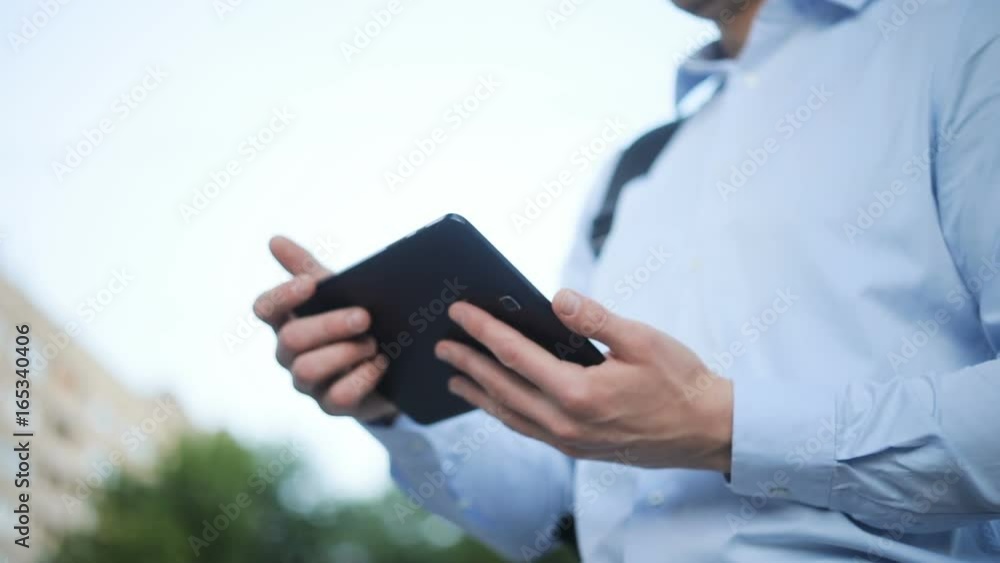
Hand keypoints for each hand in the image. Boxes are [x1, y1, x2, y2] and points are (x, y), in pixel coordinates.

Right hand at [253, 236, 397, 422]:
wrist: (396, 361)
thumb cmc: (356, 322)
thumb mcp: (339, 292)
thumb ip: (307, 268)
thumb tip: (274, 240)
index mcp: (288, 321)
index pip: (265, 308)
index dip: (282, 297)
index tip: (310, 284)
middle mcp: (290, 354)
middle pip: (290, 340)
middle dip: (328, 326)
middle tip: (364, 316)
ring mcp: (308, 384)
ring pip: (307, 371)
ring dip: (345, 353)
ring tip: (374, 342)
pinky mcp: (332, 406)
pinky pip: (338, 397)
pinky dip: (362, 377)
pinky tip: (381, 363)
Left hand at [434, 289, 732, 471]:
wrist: (708, 432)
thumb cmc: (680, 381)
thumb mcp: (641, 340)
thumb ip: (595, 318)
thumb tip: (556, 296)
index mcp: (578, 393)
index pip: (515, 356)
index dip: (483, 330)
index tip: (458, 311)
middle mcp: (565, 423)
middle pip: (501, 388)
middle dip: (468, 363)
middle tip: (441, 344)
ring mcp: (569, 441)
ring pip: (510, 415)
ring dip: (479, 393)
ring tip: (454, 377)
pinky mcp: (578, 449)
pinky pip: (528, 429)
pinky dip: (504, 412)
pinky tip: (497, 402)